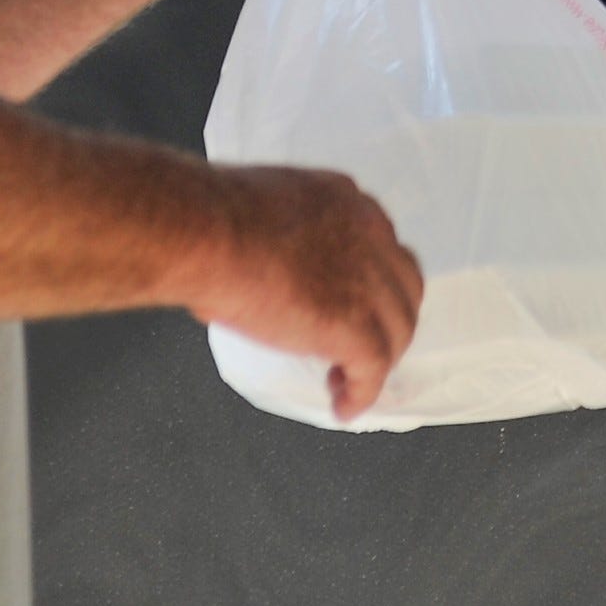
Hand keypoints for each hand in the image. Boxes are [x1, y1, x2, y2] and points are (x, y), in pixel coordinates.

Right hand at [192, 163, 424, 420]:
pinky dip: (362, 392)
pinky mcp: (355, 324)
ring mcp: (367, 281)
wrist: (203, 235)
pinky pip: (373, 368)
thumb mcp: (259, 211)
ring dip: (376, 359)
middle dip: (386, 318)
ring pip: (397, 328)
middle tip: (358, 343)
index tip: (355, 303)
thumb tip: (264, 270)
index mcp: (344, 200)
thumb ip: (282, 236)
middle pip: (402, 286)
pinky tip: (343, 405)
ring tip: (347, 380)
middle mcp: (369, 234)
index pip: (380, 245)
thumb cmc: (207, 221)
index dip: (372, 281)